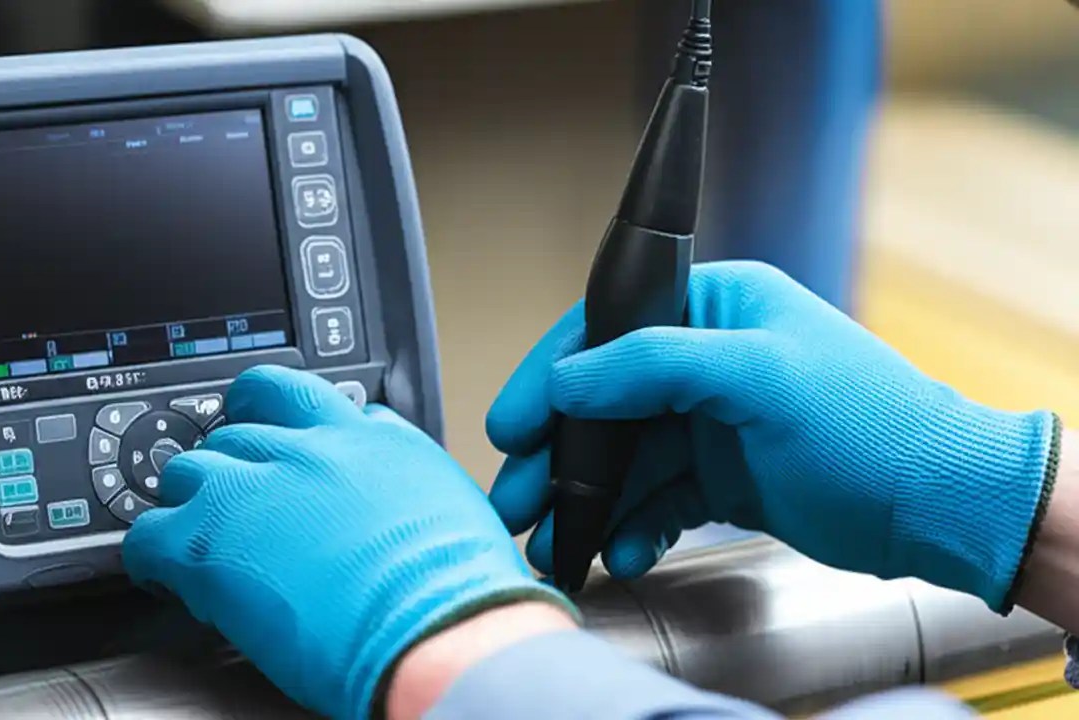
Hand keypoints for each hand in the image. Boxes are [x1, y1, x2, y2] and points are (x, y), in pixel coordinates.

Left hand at [123, 366, 574, 719]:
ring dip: (190, 504)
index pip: (296, 395)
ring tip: (201, 540)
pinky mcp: (209, 542)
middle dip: (230, 464)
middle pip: (237, 431)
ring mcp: (251, 489)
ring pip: (187, 471)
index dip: (267, 411)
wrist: (438, 628)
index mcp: (365, 437)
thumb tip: (385, 454)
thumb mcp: (444, 497)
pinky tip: (167, 577)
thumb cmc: (458, 587)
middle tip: (232, 501)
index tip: (262, 426)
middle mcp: (304, 449)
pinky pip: (148, 534)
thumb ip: (399, 465)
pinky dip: (151, 556)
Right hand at [487, 260, 1058, 609]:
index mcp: (715, 305)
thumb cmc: (873, 424)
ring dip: (587, 500)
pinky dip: (632, 525)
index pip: (607, 331)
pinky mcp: (719, 476)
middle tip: (515, 497)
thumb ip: (655, 366)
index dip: (550, 378)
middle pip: (604, 403)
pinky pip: (655, 498)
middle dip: (558, 454)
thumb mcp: (759, 375)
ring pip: (624, 459)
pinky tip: (619, 548)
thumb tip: (566, 380)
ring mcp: (710, 420)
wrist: (941, 507)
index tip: (510, 425)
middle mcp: (705, 358)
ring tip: (554, 539)